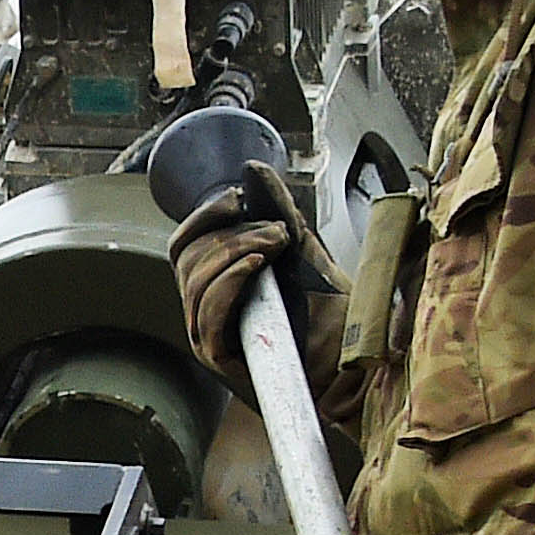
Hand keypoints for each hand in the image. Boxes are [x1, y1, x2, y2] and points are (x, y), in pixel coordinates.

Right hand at [169, 163, 334, 375]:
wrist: (351, 363)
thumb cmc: (329, 315)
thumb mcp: (303, 250)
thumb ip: (278, 212)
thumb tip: (254, 171)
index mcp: (216, 283)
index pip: (183, 244)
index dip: (203, 216)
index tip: (236, 198)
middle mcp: (204, 308)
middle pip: (188, 258)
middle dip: (232, 233)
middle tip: (279, 231)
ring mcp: (207, 334)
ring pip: (196, 281)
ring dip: (236, 251)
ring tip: (277, 243)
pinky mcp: (218, 356)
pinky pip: (208, 311)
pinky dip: (230, 282)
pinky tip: (257, 267)